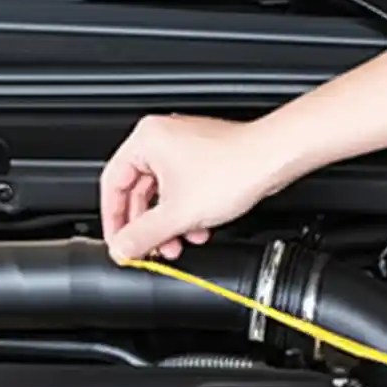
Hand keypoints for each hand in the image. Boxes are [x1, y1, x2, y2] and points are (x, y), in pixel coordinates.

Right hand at [100, 114, 295, 262]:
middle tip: (147, 249)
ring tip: (176, 244)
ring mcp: (184, 146)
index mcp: (146, 140)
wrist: (273, 159)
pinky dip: (186, 212)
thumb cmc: (233, 169)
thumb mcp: (177, 214)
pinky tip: (197, 229)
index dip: (113, 219)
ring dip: (169, 224)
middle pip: (139, 191)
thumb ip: (143, 235)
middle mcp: (162, 138)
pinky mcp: (204, 157)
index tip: (117, 241)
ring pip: (163, 193)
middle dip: (147, 226)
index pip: (113, 184)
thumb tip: (122, 248)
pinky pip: (183, 189)